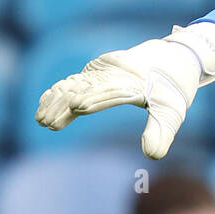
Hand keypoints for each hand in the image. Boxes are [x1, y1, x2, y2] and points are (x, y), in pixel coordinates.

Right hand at [35, 22, 214, 159]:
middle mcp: (118, 73)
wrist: (174, 57)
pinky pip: (74, 80)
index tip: (78, 107)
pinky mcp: (97, 69)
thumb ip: (161, 132)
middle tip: (48, 122)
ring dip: (57, 100)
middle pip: (88, 87)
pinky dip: (58, 90)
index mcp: (138, 82)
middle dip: (66, 103)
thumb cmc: (173, 89)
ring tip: (41, 120)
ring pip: (76, 83)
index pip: (113, 90)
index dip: (96, 97)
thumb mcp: (172, 111)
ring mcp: (105, 69)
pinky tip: (43, 103)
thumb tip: (152, 156)